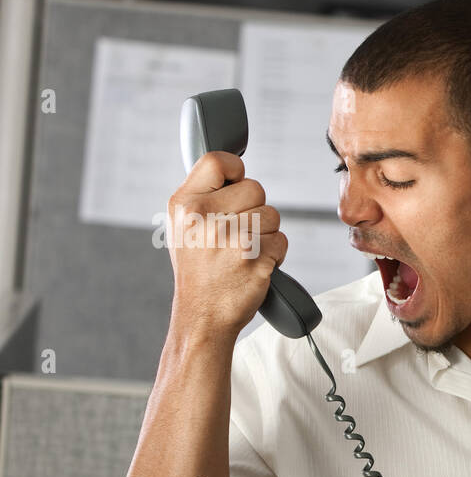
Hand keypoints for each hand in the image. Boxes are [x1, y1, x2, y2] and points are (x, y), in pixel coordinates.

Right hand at [165, 150, 286, 340]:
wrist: (202, 315)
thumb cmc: (198, 270)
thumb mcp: (182, 226)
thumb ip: (204, 196)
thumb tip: (233, 169)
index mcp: (184, 204)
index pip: (218, 161)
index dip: (235, 171)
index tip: (236, 186)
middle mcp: (204, 217)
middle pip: (255, 188)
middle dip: (255, 209)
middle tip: (237, 233)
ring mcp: (231, 237)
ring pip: (273, 215)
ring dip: (266, 234)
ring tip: (243, 251)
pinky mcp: (255, 257)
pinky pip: (282, 240)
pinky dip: (275, 254)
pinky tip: (254, 265)